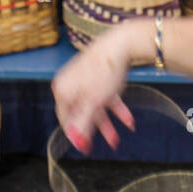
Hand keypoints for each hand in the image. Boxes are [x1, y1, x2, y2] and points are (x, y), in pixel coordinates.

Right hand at [51, 27, 137, 154]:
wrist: (121, 43)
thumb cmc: (104, 71)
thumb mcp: (93, 102)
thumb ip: (82, 123)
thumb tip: (75, 141)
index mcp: (63, 90)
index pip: (65, 119)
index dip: (76, 134)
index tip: (85, 148)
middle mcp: (71, 84)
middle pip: (82, 113)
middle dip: (96, 131)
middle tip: (106, 145)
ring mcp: (86, 80)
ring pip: (96, 107)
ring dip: (108, 123)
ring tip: (117, 140)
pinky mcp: (100, 76)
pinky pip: (106, 97)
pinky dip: (116, 109)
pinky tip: (128, 121)